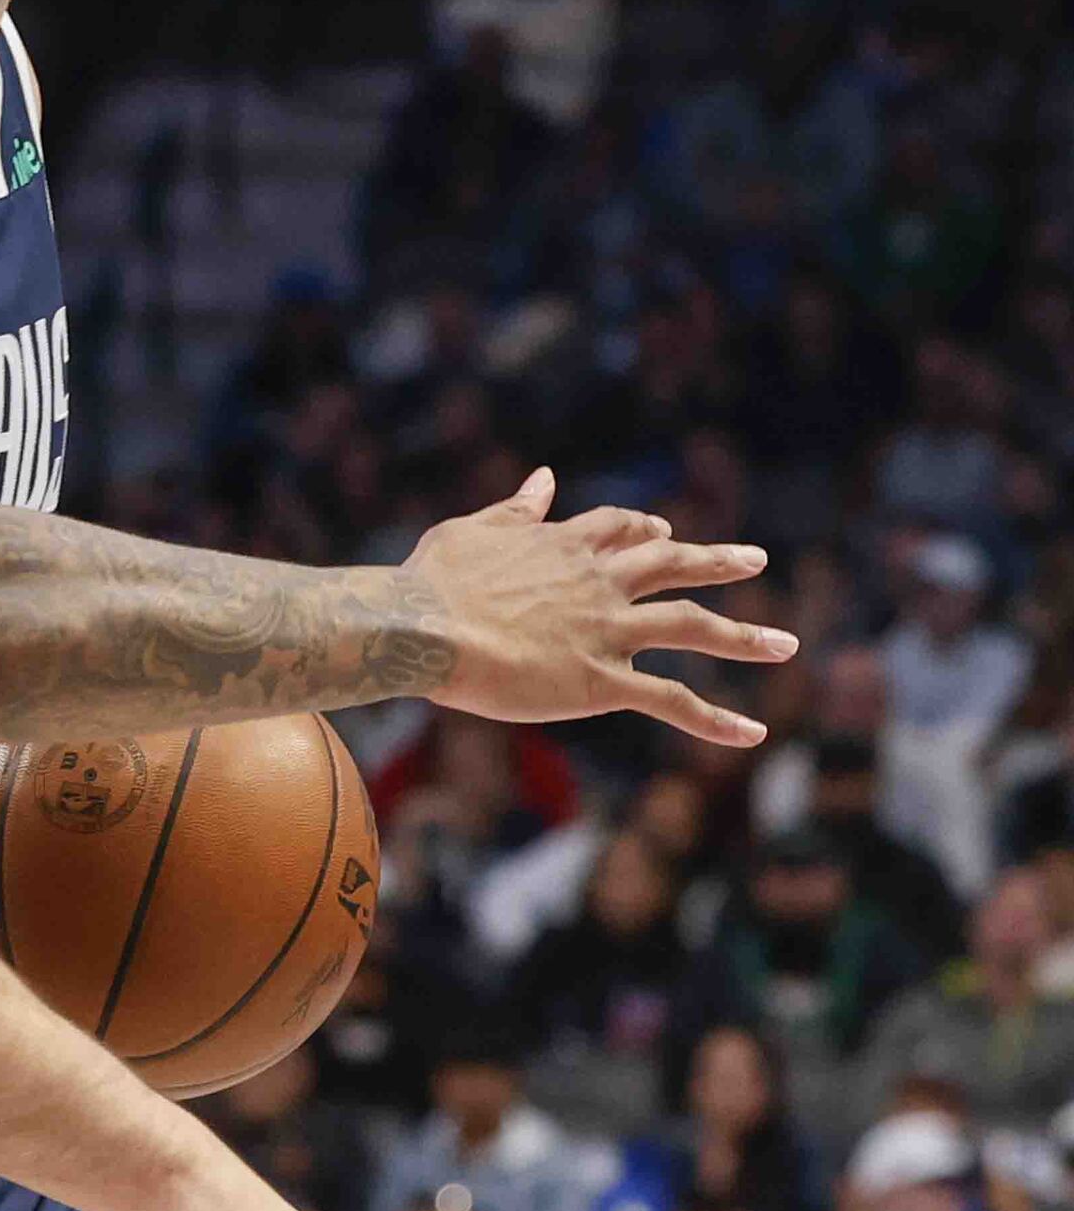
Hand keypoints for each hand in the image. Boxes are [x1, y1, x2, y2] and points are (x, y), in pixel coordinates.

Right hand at [404, 469, 793, 746]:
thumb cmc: (433, 580)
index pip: (621, 530)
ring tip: (785, 646)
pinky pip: (671, 700)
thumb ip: (515, 509)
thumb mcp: (473, 530)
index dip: (646, 529)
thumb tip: (545, 478)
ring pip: (692, 628)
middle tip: (756, 560)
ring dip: (743, 637)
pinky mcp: (601, 681)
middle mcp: (600, 583)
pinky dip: (715, 719)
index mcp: (565, 547)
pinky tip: (752, 733)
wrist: (423, 626)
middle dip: (718, 563)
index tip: (664, 530)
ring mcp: (607, 631)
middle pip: (674, 566)